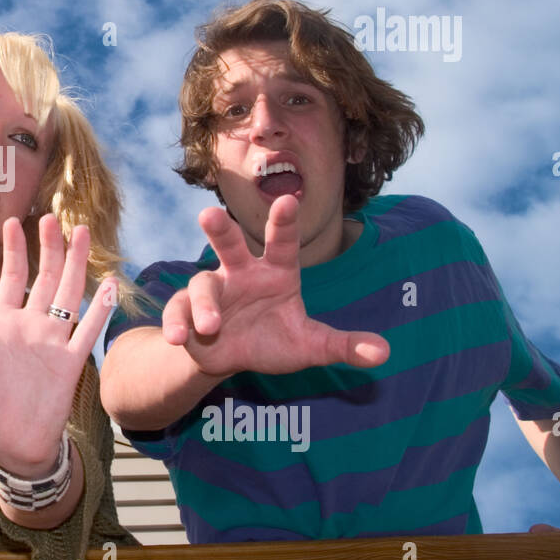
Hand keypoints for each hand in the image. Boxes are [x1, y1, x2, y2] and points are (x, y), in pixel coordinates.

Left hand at [0, 214, 116, 477]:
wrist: (11, 442)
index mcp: (3, 323)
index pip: (12, 277)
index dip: (14, 250)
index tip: (12, 221)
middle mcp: (31, 326)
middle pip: (45, 278)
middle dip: (49, 248)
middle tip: (53, 217)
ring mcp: (54, 341)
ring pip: (68, 295)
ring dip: (75, 265)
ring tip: (82, 235)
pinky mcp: (71, 362)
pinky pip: (89, 330)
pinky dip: (101, 308)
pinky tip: (109, 284)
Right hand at [162, 195, 388, 378]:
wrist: (230, 358)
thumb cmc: (273, 339)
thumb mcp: (310, 346)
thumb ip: (342, 345)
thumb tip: (383, 354)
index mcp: (276, 272)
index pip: (281, 243)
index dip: (283, 222)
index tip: (288, 201)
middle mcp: (240, 272)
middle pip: (229, 244)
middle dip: (219, 229)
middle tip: (208, 215)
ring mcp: (211, 290)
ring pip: (202, 285)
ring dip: (204, 304)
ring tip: (210, 327)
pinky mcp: (186, 311)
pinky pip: (178, 312)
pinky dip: (177, 323)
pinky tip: (178, 339)